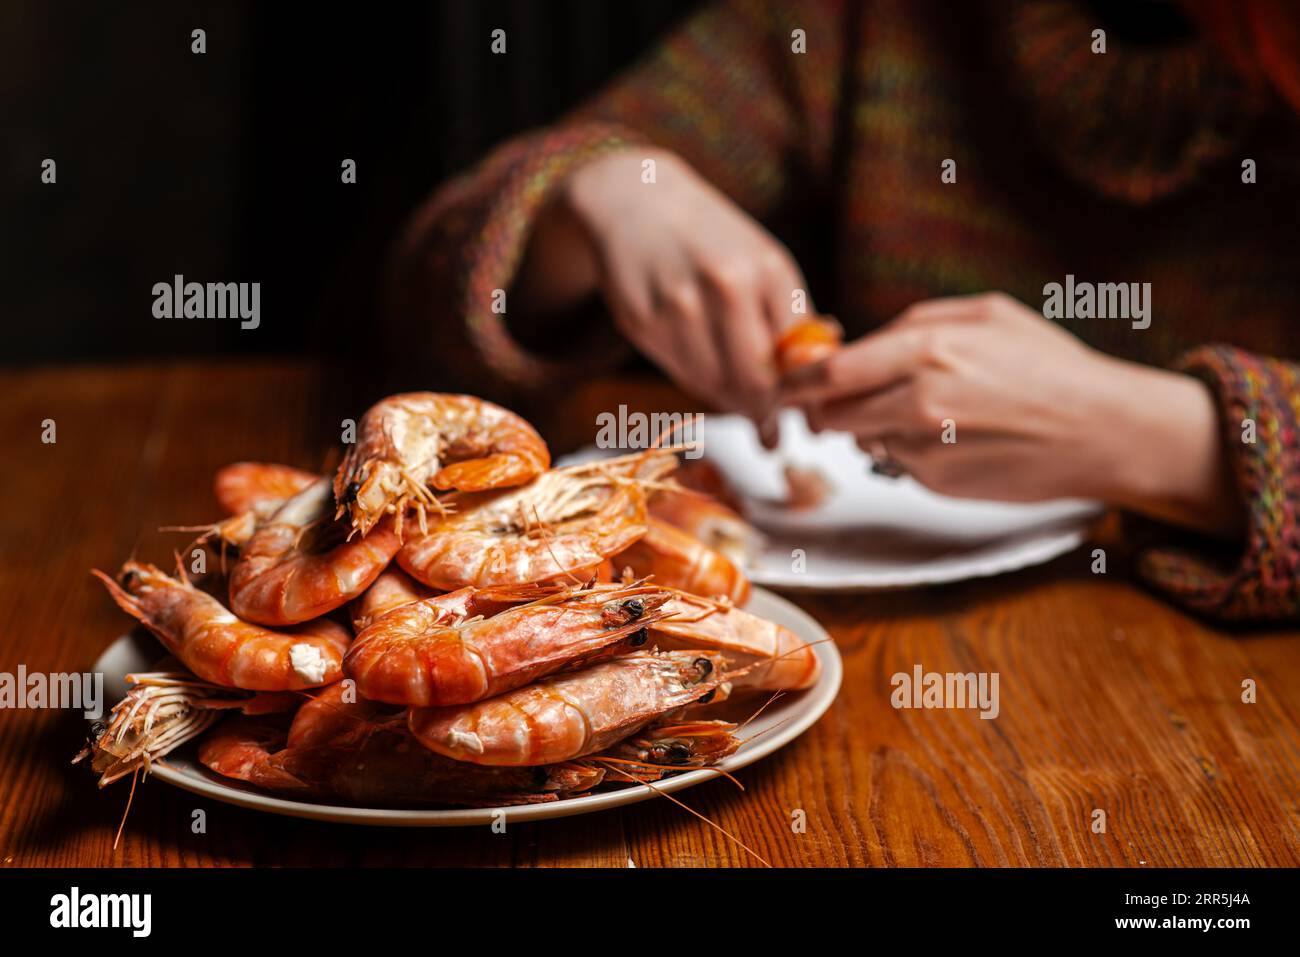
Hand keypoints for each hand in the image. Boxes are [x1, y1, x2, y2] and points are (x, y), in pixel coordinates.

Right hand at [527, 148, 809, 421]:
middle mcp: (720, 288)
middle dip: (764, 414)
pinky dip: (696, 380)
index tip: (807, 423)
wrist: (637, 201)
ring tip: (737, 398)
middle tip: (770, 432)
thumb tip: (821, 374)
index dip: (800, 400)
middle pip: (751, 385)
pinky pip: (678, 373)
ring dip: (729, 401)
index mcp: (763, 272)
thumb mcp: (765, 263)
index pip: (792, 360)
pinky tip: (702, 366)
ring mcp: (675, 307)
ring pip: (711, 386)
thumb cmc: (713, 238)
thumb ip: (792, 318)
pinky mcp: (639, 321)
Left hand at [782, 293, 1241, 537]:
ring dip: (869, 431)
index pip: (830, 371)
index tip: (783, 382)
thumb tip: (863, 341)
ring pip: (860, 442)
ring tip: (921, 413)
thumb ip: (916, 322)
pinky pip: (897, 464)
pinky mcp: (937, 483)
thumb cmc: (1051, 367)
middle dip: (824, 410)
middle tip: (832, 403)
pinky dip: (907, 452)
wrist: (1104, 432)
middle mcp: (917, 401)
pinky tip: (954, 439)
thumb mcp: (987, 314)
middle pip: (831, 414)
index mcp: (927, 349)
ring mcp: (925, 448)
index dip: (796, 380)